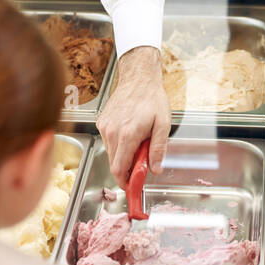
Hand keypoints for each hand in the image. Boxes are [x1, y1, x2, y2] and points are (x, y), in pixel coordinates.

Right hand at [98, 46, 170, 188]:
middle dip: (126, 169)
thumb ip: (158, 149)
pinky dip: (118, 144)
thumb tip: (156, 169)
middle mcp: (112, 132)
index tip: (131, 186)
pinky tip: (129, 133)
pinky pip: (108, 141)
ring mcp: (105, 126)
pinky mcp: (102, 122)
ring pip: (110, 153)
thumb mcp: (163, 124)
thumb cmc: (152, 99)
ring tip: (137, 142)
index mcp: (128, 135)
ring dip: (123, 155)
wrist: (138, 78)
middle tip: (140, 164)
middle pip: (113, 163)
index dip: (125, 181)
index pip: (119, 168)